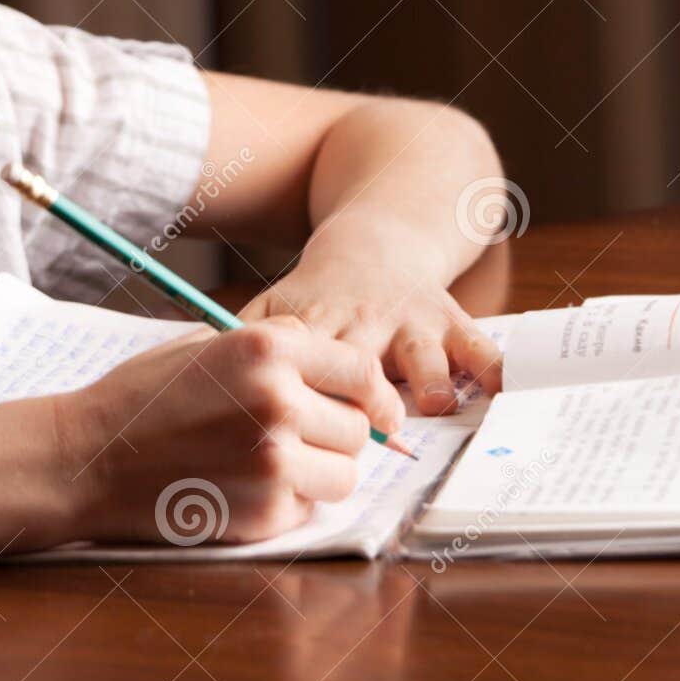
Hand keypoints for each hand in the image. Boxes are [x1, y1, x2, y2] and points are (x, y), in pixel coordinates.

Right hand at [53, 316, 406, 545]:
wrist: (87, 458)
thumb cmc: (143, 397)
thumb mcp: (208, 344)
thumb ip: (276, 348)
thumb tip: (342, 372)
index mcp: (266, 348)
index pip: (362, 371)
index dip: (374, 394)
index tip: (377, 410)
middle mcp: (279, 400)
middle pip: (359, 428)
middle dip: (335, 435)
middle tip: (297, 438)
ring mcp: (275, 460)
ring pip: (344, 474)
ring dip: (320, 473)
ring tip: (272, 463)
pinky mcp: (265, 511)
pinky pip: (308, 509)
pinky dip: (287, 503)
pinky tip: (242, 487)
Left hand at [239, 225, 501, 414]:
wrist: (379, 242)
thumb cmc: (318, 295)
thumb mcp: (272, 310)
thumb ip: (234, 344)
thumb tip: (178, 381)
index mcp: (314, 322)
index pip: (304, 360)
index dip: (304, 396)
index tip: (300, 434)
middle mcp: (364, 322)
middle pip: (362, 364)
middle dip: (367, 400)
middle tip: (369, 438)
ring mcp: (412, 322)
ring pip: (423, 356)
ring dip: (429, 381)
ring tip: (433, 404)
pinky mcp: (454, 322)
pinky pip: (481, 349)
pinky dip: (492, 373)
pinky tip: (501, 396)